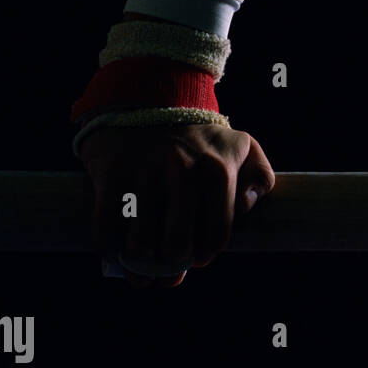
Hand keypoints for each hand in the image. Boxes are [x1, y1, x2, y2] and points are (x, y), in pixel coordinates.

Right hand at [79, 123, 275, 286]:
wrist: (146, 100)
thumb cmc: (198, 137)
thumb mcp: (241, 147)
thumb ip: (260, 178)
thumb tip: (246, 208)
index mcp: (217, 170)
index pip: (215, 235)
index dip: (206, 255)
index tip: (198, 258)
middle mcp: (183, 171)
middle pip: (176, 246)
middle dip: (171, 267)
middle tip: (167, 267)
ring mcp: (145, 173)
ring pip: (140, 244)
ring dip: (138, 265)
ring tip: (140, 266)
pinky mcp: (111, 173)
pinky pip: (106, 228)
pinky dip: (109, 247)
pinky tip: (115, 249)